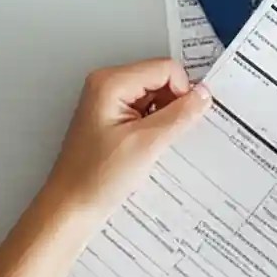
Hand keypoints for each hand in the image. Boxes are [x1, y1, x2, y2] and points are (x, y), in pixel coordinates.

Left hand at [0, 58, 210, 276]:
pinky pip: (146, 108)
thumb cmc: (99, 177)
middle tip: (164, 135)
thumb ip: (179, 115)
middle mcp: (108, 83)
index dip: (182, 92)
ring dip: (165, 117)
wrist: (71, 207)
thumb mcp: (146, 144)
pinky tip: (147, 146)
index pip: (166, 68)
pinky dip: (155, 124)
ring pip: (156, 94)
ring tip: (151, 144)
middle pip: (161, 78)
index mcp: (111, 82)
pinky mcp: (113, 116)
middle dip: (173, 104)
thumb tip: (205, 94)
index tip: (181, 121)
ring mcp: (109, 99)